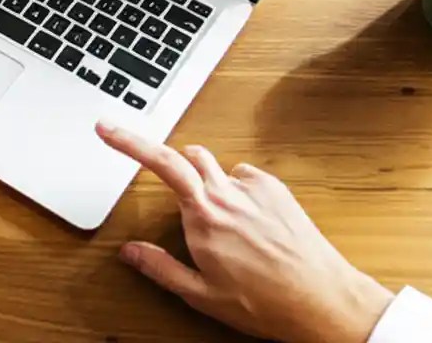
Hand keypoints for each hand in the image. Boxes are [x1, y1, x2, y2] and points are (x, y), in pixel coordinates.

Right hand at [97, 122, 392, 342]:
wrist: (323, 301)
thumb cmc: (267, 303)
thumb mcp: (203, 295)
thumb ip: (161, 268)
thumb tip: (130, 252)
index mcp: (204, 219)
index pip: (161, 164)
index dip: (129, 141)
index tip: (107, 128)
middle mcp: (228, 195)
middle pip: (188, 155)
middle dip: (173, 166)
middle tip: (174, 195)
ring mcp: (255, 189)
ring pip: (216, 166)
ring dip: (206, 181)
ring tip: (216, 221)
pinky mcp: (277, 190)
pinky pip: (245, 176)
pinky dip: (236, 189)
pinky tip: (245, 219)